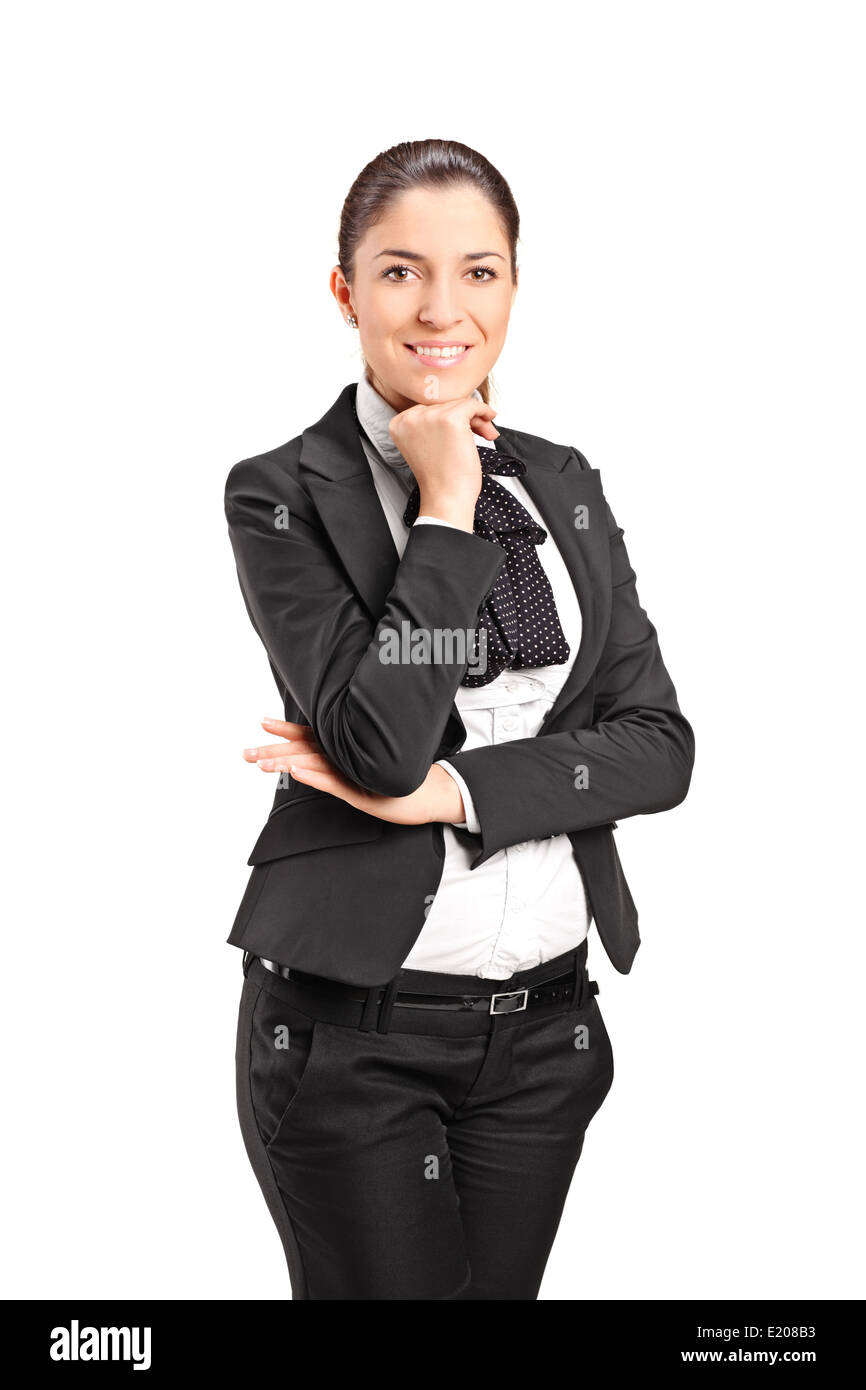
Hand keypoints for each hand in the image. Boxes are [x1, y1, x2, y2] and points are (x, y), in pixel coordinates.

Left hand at [243, 718, 464, 825]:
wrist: (434, 791)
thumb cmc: (401, 780)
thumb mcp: (367, 770)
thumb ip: (346, 761)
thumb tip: (325, 758)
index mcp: (347, 750)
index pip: (311, 737)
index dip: (286, 729)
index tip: (262, 721)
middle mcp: (347, 756)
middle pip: (304, 749)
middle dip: (272, 749)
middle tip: (245, 753)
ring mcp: (353, 772)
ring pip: (313, 763)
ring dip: (286, 761)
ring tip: (261, 762)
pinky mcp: (362, 790)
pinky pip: (334, 782)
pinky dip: (314, 776)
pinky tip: (295, 771)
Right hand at [388, 394, 498, 529]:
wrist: (446, 498)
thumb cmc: (441, 478)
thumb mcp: (427, 445)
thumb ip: (433, 423)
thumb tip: (462, 403)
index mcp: (399, 423)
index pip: (430, 408)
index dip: (450, 418)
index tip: (464, 431)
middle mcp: (410, 417)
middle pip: (445, 404)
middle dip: (466, 418)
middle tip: (482, 434)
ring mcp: (429, 417)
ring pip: (460, 404)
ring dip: (477, 418)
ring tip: (486, 435)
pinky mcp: (449, 419)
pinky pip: (472, 404)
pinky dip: (484, 411)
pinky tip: (491, 419)